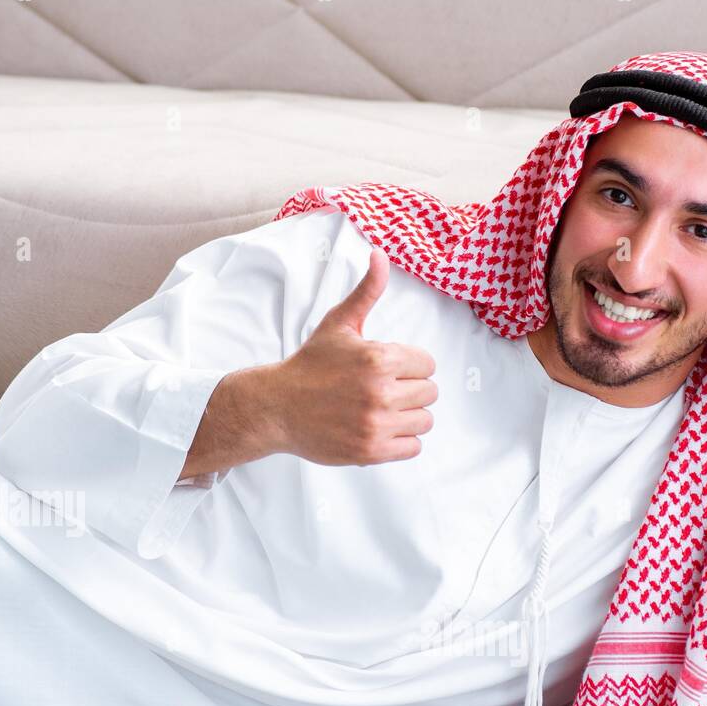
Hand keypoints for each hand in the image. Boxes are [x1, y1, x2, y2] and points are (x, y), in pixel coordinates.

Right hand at [268, 246, 437, 466]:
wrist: (277, 407)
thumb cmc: (310, 364)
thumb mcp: (339, 324)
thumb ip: (367, 291)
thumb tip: (380, 254)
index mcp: (379, 359)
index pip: (428, 364)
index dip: (411, 365)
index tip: (390, 369)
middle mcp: (380, 393)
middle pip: (429, 392)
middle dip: (411, 389)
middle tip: (385, 390)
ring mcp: (376, 424)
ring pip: (425, 421)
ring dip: (409, 416)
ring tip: (385, 410)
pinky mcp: (371, 451)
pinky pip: (413, 447)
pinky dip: (403, 441)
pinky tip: (383, 429)